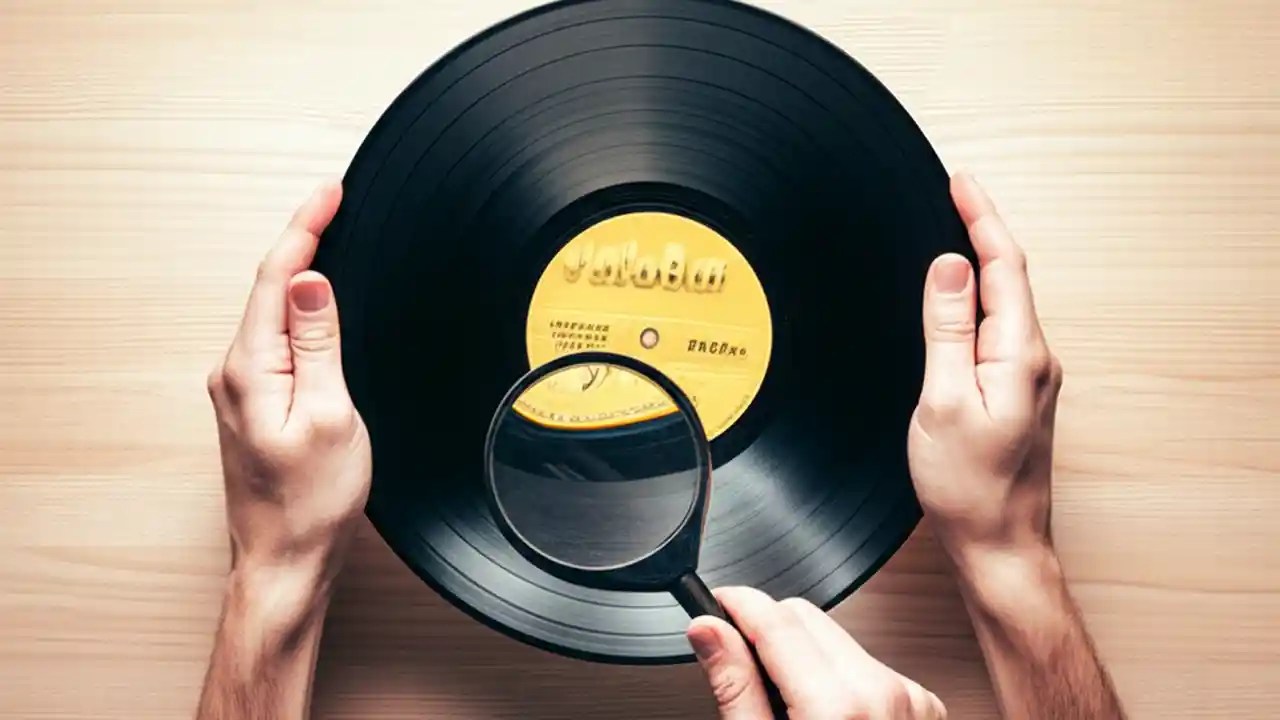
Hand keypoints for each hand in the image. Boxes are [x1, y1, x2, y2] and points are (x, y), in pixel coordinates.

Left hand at [206, 180, 370, 603]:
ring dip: (298, 274)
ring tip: (328, 237)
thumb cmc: (310, 501)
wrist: (285, 559)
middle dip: (302, 239)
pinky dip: (295, 311)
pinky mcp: (250, 404)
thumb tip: (310, 281)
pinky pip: (272, 340)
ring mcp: (238, 389)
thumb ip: (317, 343)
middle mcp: (234, 372)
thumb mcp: (331, 414)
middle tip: (335, 202)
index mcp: (251, 368)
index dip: (305, 227)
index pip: (277, 277)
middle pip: (269, 287)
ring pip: (270, 313)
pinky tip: (313, 304)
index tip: (331, 192)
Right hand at [688, 587, 945, 718]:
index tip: (716, 603)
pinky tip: (823, 718)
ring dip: (803, 656)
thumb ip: (736, 689)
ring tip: (787, 709)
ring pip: (837, 639)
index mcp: (841, 707)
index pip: (776, 618)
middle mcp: (886, 694)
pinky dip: (838, 678)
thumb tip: (708, 634)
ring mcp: (912, 701)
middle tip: (740, 666)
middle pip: (808, 617)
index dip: (737, 604)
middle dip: (768, 630)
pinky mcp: (924, 708)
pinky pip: (868, 667)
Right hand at [907, 174, 1061, 567]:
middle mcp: (1034, 359)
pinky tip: (961, 294)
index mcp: (1019, 355)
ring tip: (955, 228)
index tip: (960, 181)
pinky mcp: (1019, 391)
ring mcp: (1030, 376)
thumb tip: (949, 267)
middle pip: (1010, 276)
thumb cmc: (969, 487)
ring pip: (1006, 301)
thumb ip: (947, 329)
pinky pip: (1000, 327)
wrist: (998, 543)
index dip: (980, 217)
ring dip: (982, 261)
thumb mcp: (943, 400)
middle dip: (982, 228)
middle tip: (954, 192)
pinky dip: (980, 297)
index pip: (1004, 266)